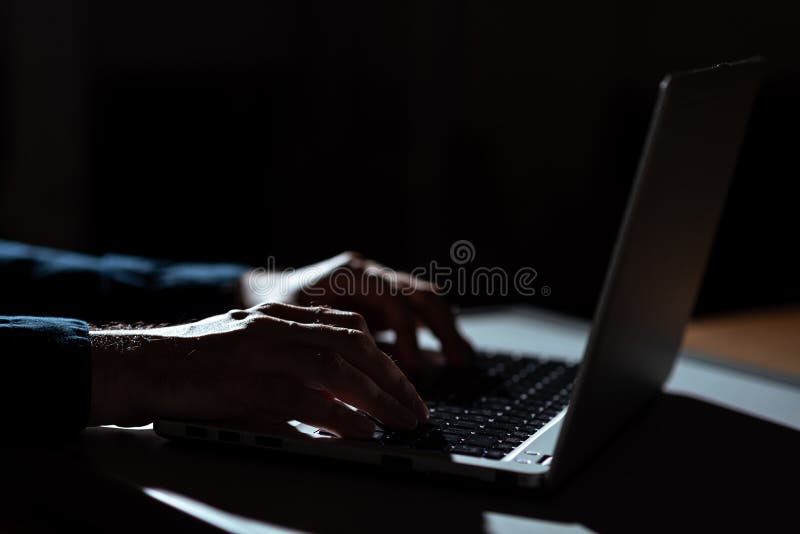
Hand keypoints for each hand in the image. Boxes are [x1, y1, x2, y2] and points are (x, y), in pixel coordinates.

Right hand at [88, 302, 428, 437]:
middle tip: (415, 405)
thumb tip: (337, 398)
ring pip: (341, 368)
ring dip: (379, 397)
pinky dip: (344, 417)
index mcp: (280, 315)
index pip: (348, 326)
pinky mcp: (253, 381)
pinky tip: (363, 431)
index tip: (402, 379)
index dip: (382, 354)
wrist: (142, 365)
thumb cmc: (193, 364)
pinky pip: (312, 400)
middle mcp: (278, 325)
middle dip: (392, 376)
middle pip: (354, 344)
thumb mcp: (250, 349)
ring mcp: (266, 350)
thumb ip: (290, 363)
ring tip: (402, 420)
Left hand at [242, 252, 474, 368]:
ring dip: (446, 328)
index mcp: (346, 274)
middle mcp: (368, 274)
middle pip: (418, 293)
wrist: (261, 294)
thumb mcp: (287, 330)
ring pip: (425, 298)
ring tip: (462, 359)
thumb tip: (345, 394)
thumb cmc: (270, 312)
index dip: (405, 332)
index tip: (409, 366)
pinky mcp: (382, 302)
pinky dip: (436, 330)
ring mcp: (378, 285)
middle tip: (458, 361)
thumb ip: (318, 353)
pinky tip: (449, 353)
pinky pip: (419, 309)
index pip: (391, 298)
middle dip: (441, 328)